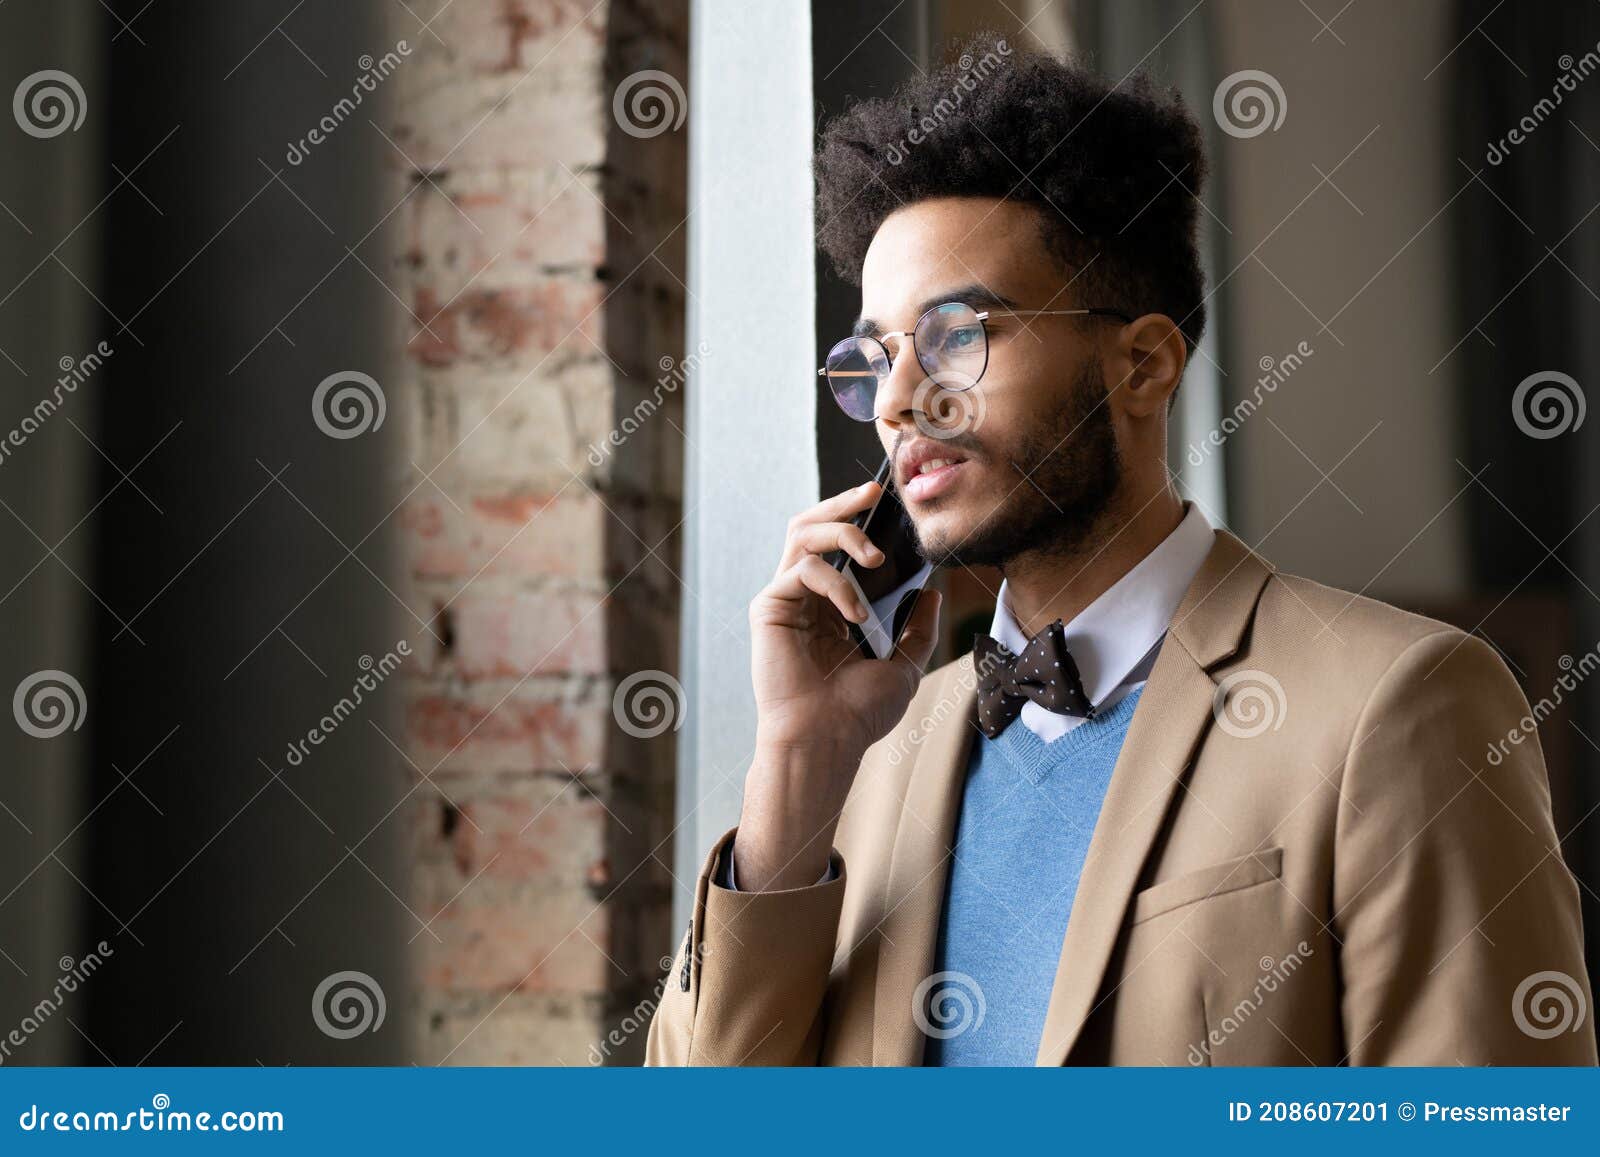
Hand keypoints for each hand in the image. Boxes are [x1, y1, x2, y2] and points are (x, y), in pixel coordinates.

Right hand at [735, 481, 940, 889]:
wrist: (827, 740)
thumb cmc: (859, 713)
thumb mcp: (904, 666)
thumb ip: (917, 628)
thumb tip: (932, 594)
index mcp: (830, 605)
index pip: (840, 545)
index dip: (860, 519)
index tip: (890, 502)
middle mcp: (804, 595)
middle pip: (813, 525)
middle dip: (844, 503)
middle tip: (875, 493)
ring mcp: (785, 598)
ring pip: (802, 533)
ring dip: (843, 531)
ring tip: (874, 556)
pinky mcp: (770, 606)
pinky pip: (804, 569)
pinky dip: (837, 583)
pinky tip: (856, 615)